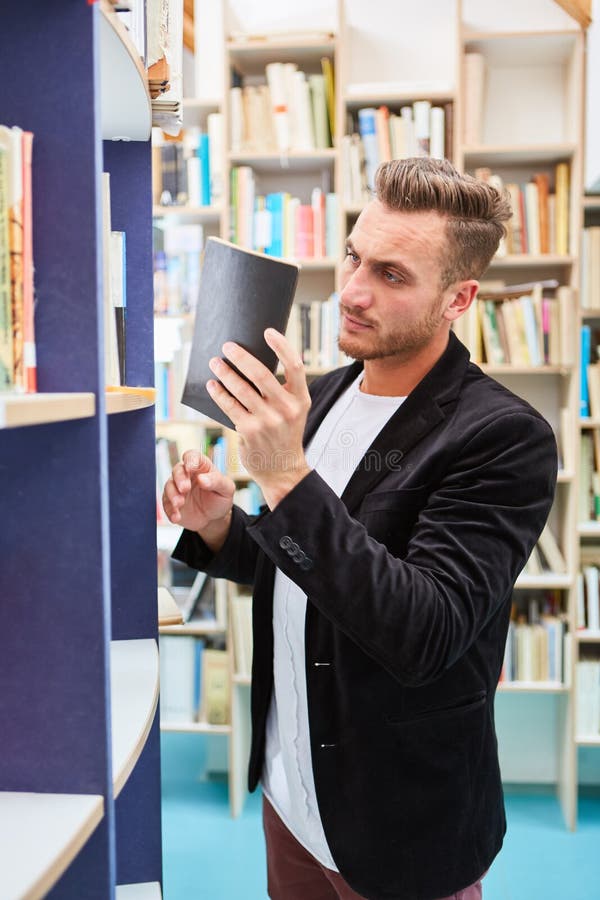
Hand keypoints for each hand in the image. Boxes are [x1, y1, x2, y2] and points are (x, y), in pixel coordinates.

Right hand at [162, 450, 234, 534]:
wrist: (214, 519)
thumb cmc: (220, 498)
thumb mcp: (226, 489)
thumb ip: (216, 481)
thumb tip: (201, 478)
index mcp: (201, 467)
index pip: (192, 456)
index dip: (190, 459)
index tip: (190, 467)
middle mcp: (186, 475)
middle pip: (178, 470)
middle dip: (179, 478)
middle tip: (185, 488)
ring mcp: (177, 489)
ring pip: (169, 486)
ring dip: (172, 494)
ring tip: (179, 503)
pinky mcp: (171, 503)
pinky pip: (166, 504)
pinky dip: (170, 510)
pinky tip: (176, 517)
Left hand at [206, 328, 311, 507]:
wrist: (282, 469)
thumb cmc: (285, 434)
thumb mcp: (294, 410)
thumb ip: (282, 389)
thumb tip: (252, 362)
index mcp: (301, 399)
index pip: (295, 365)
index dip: (281, 346)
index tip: (267, 331)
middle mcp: (287, 409)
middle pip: (262, 374)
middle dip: (241, 356)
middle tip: (228, 346)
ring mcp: (268, 421)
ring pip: (241, 389)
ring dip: (225, 373)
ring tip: (215, 363)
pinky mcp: (250, 431)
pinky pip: (230, 406)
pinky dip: (219, 393)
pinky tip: (213, 385)